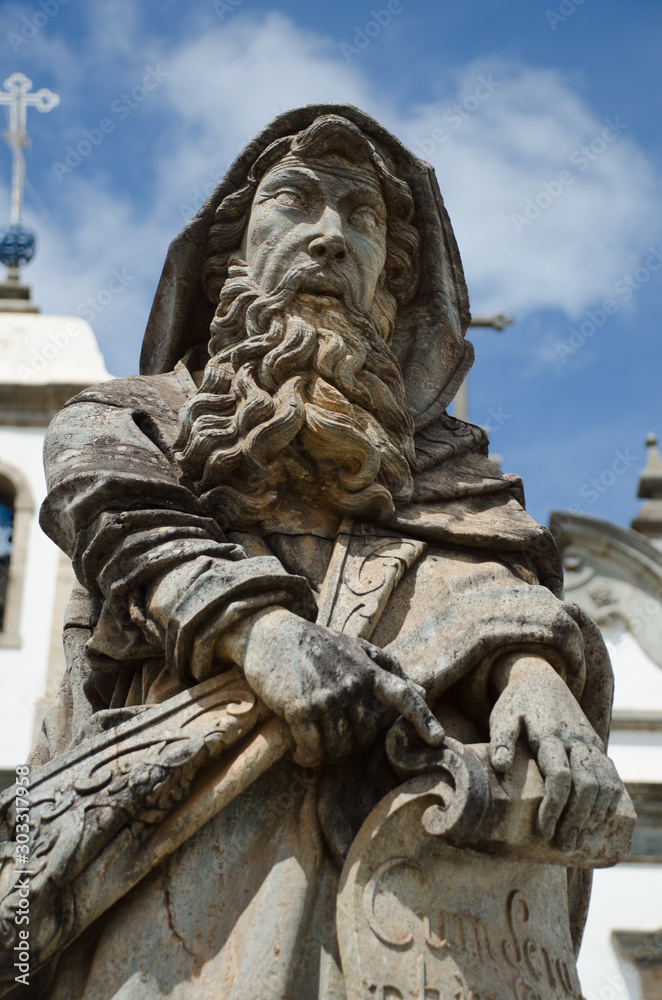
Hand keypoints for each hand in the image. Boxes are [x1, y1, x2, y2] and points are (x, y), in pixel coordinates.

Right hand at [217, 606, 443, 765]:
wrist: (270, 635)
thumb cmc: (315, 644)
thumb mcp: (354, 647)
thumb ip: (387, 668)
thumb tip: (423, 690)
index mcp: (368, 669)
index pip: (404, 694)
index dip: (423, 717)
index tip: (438, 739)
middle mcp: (351, 684)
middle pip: (364, 737)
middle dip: (351, 744)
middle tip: (333, 737)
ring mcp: (326, 697)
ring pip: (339, 748)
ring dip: (327, 754)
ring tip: (315, 744)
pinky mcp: (300, 708)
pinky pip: (312, 749)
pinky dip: (307, 756)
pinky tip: (301, 751)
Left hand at [488, 653, 622, 849]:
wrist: (540, 678)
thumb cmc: (515, 704)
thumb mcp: (502, 717)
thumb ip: (501, 741)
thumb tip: (501, 768)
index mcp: (549, 734)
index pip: (559, 776)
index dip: (554, 806)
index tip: (544, 830)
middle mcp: (574, 739)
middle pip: (586, 785)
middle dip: (576, 819)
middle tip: (563, 844)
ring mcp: (589, 742)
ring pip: (604, 783)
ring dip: (595, 815)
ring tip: (579, 839)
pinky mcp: (596, 745)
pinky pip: (612, 776)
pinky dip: (610, 801)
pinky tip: (598, 820)